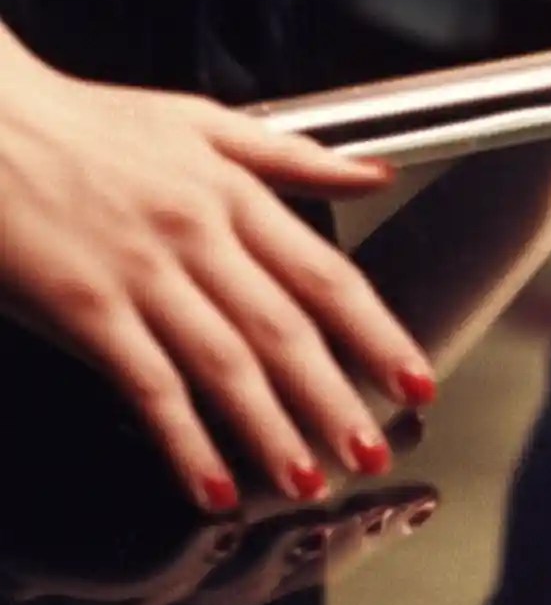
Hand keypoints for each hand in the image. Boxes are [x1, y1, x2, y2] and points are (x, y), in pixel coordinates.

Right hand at [0, 33, 436, 512]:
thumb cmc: (86, 124)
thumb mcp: (202, 121)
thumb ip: (293, 156)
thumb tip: (376, 173)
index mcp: (233, 194)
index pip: (325, 276)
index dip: (377, 334)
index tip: (414, 380)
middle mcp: (198, 235)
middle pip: (284, 330)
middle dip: (336, 399)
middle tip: (373, 451)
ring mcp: (140, 273)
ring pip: (223, 363)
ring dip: (271, 430)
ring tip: (307, 480)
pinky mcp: (83, 305)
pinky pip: (145, 382)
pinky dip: (182, 438)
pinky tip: (211, 483)